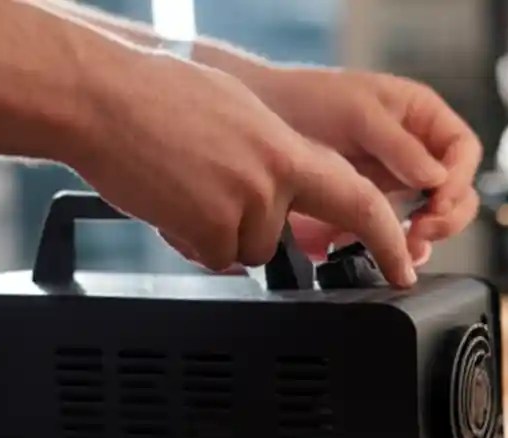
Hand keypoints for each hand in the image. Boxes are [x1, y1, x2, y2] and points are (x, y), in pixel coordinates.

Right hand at [62, 52, 417, 285]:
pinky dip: (193, 242)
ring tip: (190, 190)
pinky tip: (173, 205)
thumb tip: (286, 188)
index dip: (387, 237)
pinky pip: (214, 259)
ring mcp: (244, 207)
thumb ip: (275, 157)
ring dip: (222, 234)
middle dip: (303, 251)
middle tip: (347, 269)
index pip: (359, 199)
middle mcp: (274, 179)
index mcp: (288, 149)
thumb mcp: (242, 116)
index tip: (405, 263)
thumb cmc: (159, 98)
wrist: (102, 98)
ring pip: (248, 251)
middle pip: (295, 239)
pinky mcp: (209, 231)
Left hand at [198, 52, 482, 263]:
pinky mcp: (374, 206)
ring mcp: (398, 181)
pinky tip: (387, 255)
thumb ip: (398, 145)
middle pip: (458, 191)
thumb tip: (435, 177)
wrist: (261, 117)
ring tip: (406, 251)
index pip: (463, 151)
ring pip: (435, 217)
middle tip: (419, 231)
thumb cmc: (308, 99)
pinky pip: (400, 231)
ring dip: (426, 238)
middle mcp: (417, 151)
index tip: (436, 201)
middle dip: (446, 216)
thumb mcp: (357, 112)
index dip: (458, 179)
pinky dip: (398, 247)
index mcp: (423, 117)